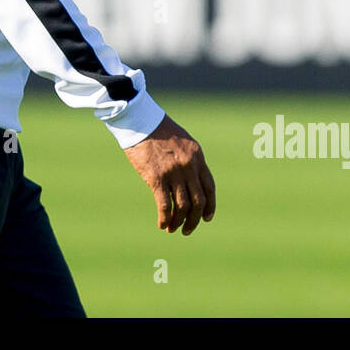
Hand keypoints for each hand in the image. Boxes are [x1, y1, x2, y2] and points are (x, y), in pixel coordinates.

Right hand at [124, 115, 215, 234]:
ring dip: (179, 222)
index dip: (210, 205)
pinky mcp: (157, 178)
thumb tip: (189, 179)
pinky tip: (162, 224)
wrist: (140, 121)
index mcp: (197, 156)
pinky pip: (165, 205)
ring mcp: (174, 173)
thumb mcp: (182, 141)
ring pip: (183, 206)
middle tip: (187, 229)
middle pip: (198, 201)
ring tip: (172, 229)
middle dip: (194, 219)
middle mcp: (189, 166)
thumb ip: (189, 159)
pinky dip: (165, 219)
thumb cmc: (157, 129)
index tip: (206, 218)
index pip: (209, 187)